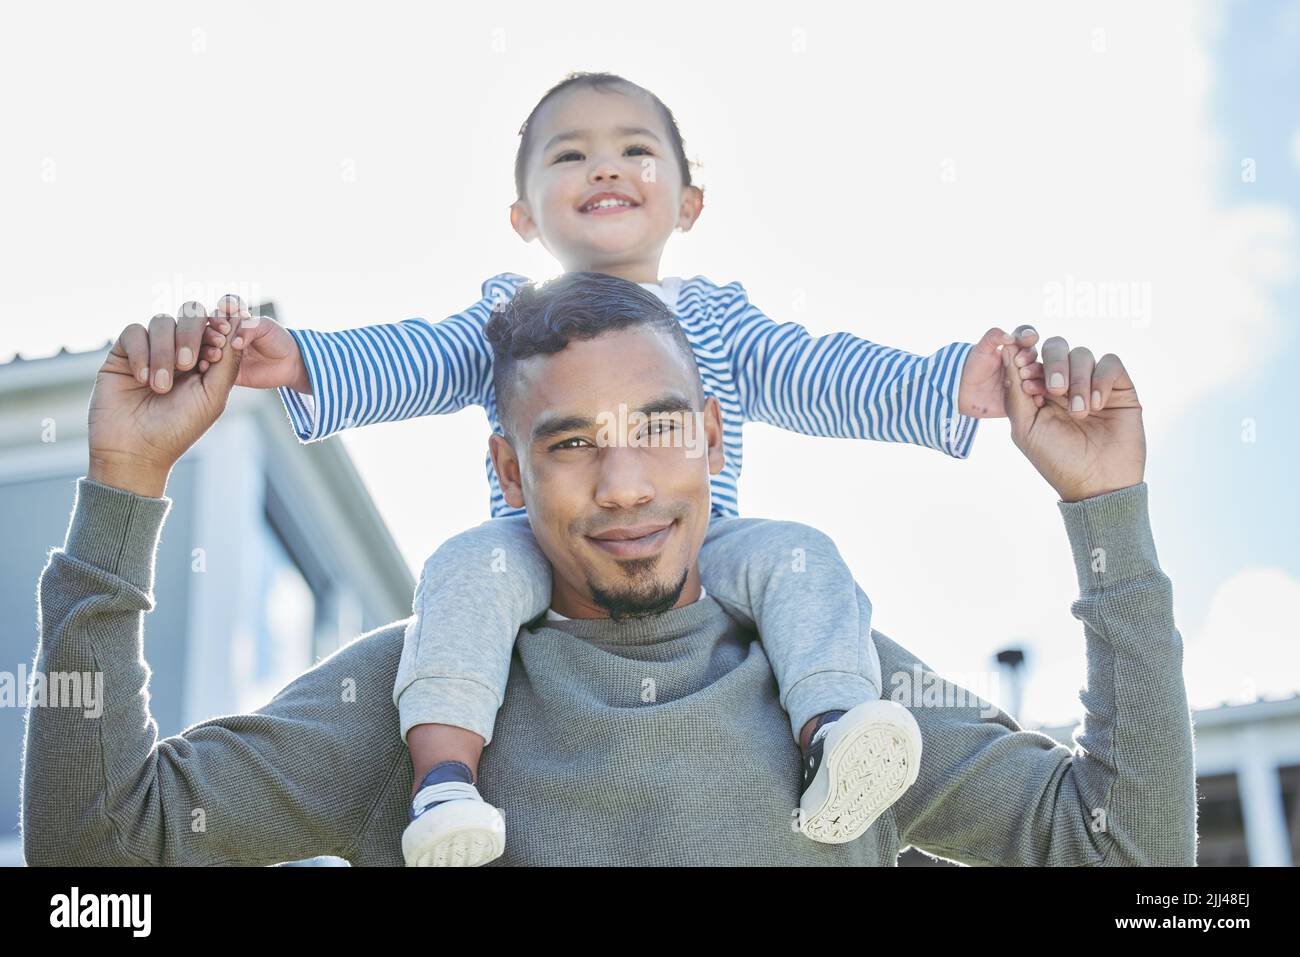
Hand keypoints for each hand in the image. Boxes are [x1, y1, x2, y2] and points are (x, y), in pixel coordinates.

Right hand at [87, 297, 248, 496]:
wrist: (136, 450)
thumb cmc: (179, 427)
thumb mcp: (213, 396)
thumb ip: (227, 361)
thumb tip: (236, 325)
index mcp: (206, 359)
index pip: (215, 326)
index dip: (218, 328)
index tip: (218, 345)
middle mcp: (178, 350)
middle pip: (189, 315)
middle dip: (192, 334)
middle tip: (189, 364)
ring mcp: (150, 349)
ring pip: (161, 321)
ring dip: (164, 352)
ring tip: (162, 386)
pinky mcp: (122, 354)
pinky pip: (133, 332)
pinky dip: (141, 353)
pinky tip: (142, 379)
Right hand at [198, 303, 308, 392]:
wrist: (288, 365)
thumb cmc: (278, 341)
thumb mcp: (266, 328)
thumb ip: (249, 329)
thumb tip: (233, 342)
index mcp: (236, 317)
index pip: (224, 305)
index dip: (224, 305)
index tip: (229, 310)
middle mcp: (225, 331)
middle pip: (208, 323)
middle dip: (213, 328)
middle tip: (223, 336)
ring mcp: (221, 348)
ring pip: (203, 343)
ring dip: (205, 346)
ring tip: (217, 353)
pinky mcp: (220, 367)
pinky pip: (206, 365)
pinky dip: (202, 364)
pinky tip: (205, 366)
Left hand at [959, 326, 1045, 417]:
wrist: (966, 393)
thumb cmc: (974, 367)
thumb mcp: (981, 349)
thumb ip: (993, 337)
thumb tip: (1011, 337)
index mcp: (1015, 348)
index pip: (1028, 337)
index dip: (1029, 337)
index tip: (1024, 341)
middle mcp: (1024, 362)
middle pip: (1036, 356)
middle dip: (1030, 358)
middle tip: (1019, 364)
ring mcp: (1027, 379)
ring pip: (1041, 375)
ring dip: (1037, 376)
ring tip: (1025, 381)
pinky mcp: (1026, 396)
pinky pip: (1038, 395)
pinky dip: (1039, 394)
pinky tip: (1034, 396)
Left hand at [1002, 336, 1145, 501]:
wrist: (1097, 483)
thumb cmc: (1057, 460)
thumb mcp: (1025, 428)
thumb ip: (1015, 392)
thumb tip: (1006, 354)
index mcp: (1038, 391)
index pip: (1031, 358)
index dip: (1027, 359)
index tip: (1027, 377)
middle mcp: (1065, 383)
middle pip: (1056, 347)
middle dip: (1053, 363)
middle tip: (1054, 389)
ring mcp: (1092, 383)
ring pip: (1082, 354)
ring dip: (1078, 380)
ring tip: (1079, 412)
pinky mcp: (1119, 388)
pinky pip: (1110, 363)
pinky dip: (1101, 379)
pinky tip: (1097, 405)